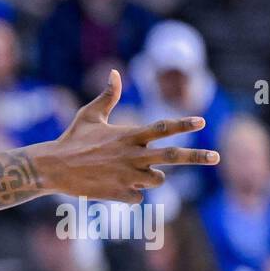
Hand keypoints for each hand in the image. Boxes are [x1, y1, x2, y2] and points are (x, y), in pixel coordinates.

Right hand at [35, 70, 219, 203]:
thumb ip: (108, 96)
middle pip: (172, 156)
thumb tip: (115, 72)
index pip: (162, 128)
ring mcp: (126, 176)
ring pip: (156, 180)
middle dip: (197, 156)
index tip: (201, 122)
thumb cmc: (71, 140)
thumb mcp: (89, 115)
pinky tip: (116, 187)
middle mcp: (132, 156)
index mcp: (128, 135)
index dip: (183, 124)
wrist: (52, 168)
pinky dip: (132, 193)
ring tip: (133, 173)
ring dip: (151, 177)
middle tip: (217, 156)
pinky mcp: (118, 194)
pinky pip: (138, 197)